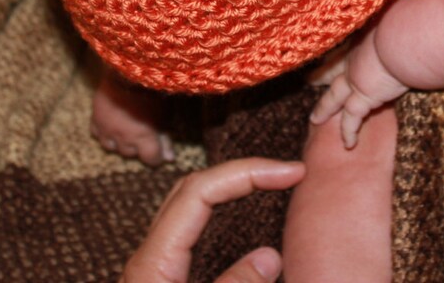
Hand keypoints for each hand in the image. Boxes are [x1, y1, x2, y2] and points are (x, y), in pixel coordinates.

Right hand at [92, 69, 174, 165]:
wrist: (126, 69)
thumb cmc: (152, 90)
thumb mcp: (164, 114)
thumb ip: (164, 137)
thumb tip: (169, 158)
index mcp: (144, 137)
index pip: (151, 159)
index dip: (156, 157)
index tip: (159, 152)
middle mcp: (124, 137)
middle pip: (130, 153)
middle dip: (138, 147)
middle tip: (144, 134)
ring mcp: (107, 129)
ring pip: (112, 147)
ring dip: (120, 142)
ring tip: (128, 131)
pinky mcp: (96, 118)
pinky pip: (97, 134)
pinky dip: (105, 133)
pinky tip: (111, 127)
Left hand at [121, 158, 305, 282]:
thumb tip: (270, 256)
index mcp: (153, 261)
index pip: (200, 190)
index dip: (247, 172)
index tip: (291, 172)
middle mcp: (151, 256)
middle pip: (194, 188)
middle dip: (241, 172)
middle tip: (286, 173)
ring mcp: (156, 267)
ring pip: (192, 209)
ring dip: (231, 190)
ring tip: (271, 188)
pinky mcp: (164, 280)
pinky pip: (194, 233)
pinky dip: (223, 216)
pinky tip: (246, 228)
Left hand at [309, 28, 407, 147]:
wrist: (402, 38)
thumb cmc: (405, 22)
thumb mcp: (394, 17)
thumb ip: (394, 20)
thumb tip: (403, 18)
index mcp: (363, 37)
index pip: (345, 46)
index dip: (336, 53)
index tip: (326, 56)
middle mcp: (354, 57)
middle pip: (331, 70)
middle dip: (320, 76)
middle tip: (308, 80)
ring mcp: (354, 78)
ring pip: (334, 97)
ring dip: (325, 109)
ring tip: (315, 119)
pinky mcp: (362, 97)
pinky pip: (352, 118)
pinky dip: (349, 131)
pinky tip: (348, 143)